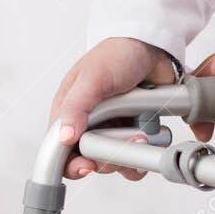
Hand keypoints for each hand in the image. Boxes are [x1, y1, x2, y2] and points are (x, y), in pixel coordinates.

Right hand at [47, 37, 177, 180]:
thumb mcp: (93, 77)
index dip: (71, 163)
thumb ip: (77, 106)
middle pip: (88, 160)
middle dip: (106, 159)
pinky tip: (148, 142)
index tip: (87, 166)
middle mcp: (88, 123)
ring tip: (141, 136)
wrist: (155, 47)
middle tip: (121, 146)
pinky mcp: (131, 132)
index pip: (59, 149)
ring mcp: (111, 129)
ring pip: (112, 162)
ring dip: (127, 156)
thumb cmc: (119, 54)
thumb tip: (64, 137)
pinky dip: (141, 156)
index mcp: (69, 110)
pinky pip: (133, 158)